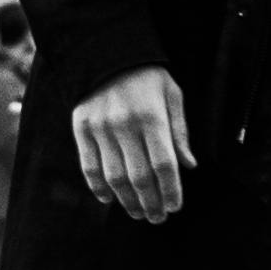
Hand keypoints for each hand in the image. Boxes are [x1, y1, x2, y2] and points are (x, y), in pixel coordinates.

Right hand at [73, 67, 191, 223]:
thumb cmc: (147, 75)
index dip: (171, 190)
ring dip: (127, 201)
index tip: (176, 206)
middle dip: (151, 203)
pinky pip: (89, 166)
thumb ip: (179, 131)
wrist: (106, 51)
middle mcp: (124, 125)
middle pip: (140, 176)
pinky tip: (110, 199)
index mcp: (152, 116)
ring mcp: (100, 128)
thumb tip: (189, 166)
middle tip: (158, 218)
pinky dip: (99, 187)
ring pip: (114, 177)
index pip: (164, 164)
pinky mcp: (81, 128)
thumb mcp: (172, 95)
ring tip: (138, 213)